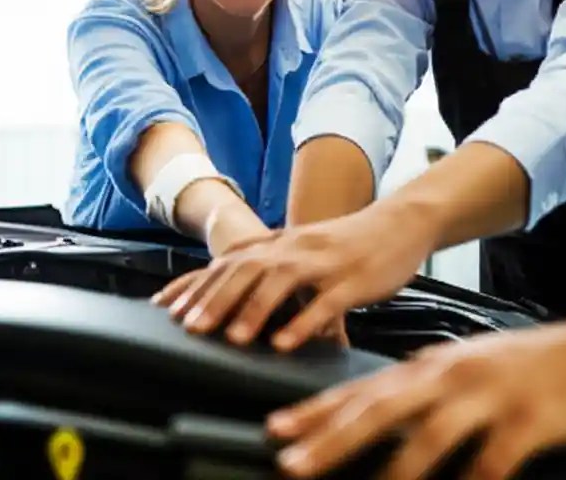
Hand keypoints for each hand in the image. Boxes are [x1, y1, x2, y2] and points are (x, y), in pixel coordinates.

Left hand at [158, 202, 442, 350]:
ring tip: (232, 338)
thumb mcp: (302, 250)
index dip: (195, 285)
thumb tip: (231, 296)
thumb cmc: (347, 244)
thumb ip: (269, 268)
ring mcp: (323, 263)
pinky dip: (302, 323)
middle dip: (215, 299)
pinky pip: (324, 303)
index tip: (165, 308)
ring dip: (253, 310)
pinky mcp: (352, 280)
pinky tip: (285, 343)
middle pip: (246, 269)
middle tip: (190, 327)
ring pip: (280, 282)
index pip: (227, 263)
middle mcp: (294, 249)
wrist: (400, 222)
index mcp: (279, 244)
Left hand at [267, 301, 565, 479]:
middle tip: (290, 462)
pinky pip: (488, 466)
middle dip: (330, 439)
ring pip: (427, 439)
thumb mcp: (474, 366)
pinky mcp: (526, 424)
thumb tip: (386, 407)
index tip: (277, 431)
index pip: (364, 388)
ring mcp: (490, 399)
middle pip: (380, 409)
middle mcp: (454, 376)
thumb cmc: (538, 365)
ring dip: (387, 473)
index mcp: (436, 365)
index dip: (318, 411)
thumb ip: (429, 386)